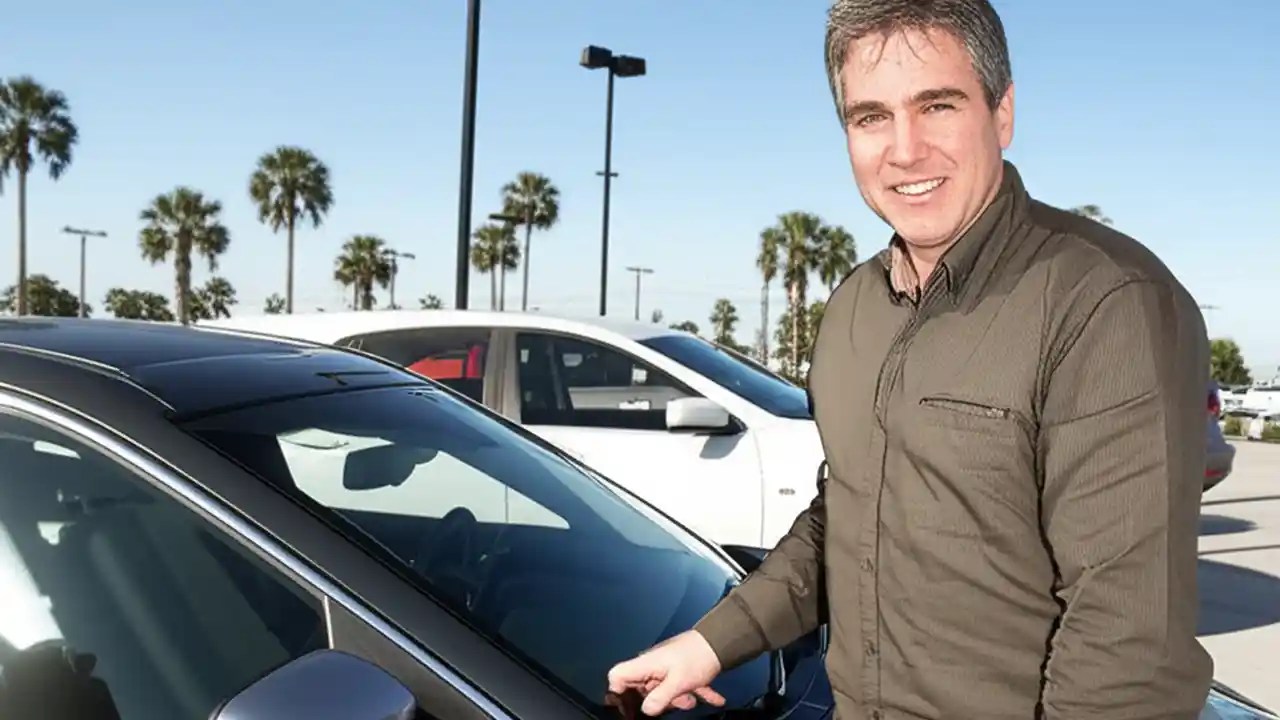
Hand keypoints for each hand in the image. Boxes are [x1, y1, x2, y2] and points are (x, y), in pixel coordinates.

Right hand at [606, 630, 724, 715]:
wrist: (720, 641)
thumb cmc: (696, 657)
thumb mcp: (678, 682)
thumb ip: (660, 697)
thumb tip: (646, 709)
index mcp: (646, 664)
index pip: (618, 675)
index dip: (618, 691)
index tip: (630, 705)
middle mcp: (652, 665)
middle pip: (643, 690)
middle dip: (659, 700)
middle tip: (676, 700)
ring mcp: (665, 667)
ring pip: (663, 690)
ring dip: (679, 698)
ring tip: (693, 697)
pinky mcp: (679, 669)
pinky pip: (681, 685)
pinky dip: (695, 692)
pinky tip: (713, 698)